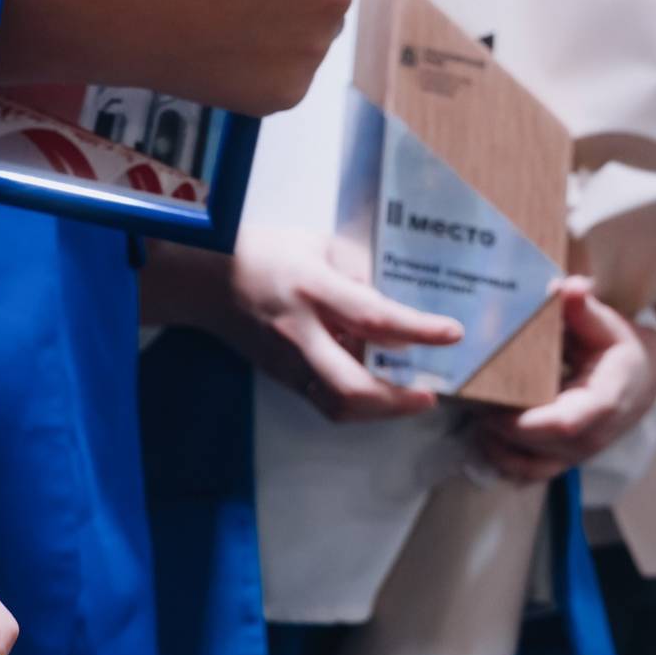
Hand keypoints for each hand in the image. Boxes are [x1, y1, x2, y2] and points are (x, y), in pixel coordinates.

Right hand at [146, 232, 463, 421]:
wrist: (203, 280)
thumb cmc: (262, 253)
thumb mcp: (316, 244)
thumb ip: (356, 268)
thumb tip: (389, 296)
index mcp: (312, 290)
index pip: (374, 317)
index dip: (418, 330)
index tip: (452, 334)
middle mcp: (301, 333)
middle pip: (354, 387)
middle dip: (398, 400)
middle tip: (429, 394)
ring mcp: (288, 361)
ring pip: (339, 404)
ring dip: (380, 409)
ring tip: (409, 397)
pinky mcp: (282, 376)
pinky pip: (324, 400)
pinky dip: (356, 403)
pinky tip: (376, 391)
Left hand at [469, 279, 655, 483]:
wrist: (640, 380)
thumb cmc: (619, 348)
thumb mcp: (606, 324)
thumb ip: (583, 308)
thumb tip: (567, 287)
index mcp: (604, 402)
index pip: (565, 422)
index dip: (525, 419)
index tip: (490, 404)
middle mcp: (591, 437)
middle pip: (537, 444)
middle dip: (497, 424)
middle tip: (466, 396)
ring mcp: (577, 454)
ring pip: (529, 465)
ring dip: (495, 445)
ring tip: (471, 413)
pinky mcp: (564, 460)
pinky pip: (528, 472)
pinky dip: (501, 458)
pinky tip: (481, 432)